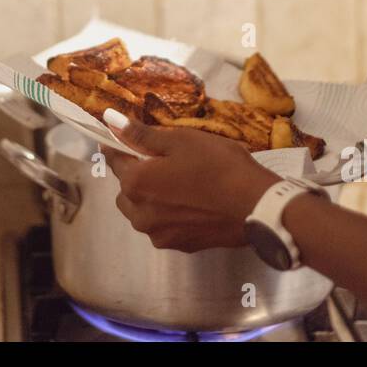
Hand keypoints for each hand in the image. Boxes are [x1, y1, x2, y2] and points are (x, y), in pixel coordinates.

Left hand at [102, 111, 278, 252]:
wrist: (256, 206)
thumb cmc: (218, 166)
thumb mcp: (181, 140)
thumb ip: (142, 134)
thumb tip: (110, 120)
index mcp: (136, 184)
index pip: (115, 161)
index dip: (120, 148)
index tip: (124, 140)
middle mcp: (139, 215)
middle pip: (127, 191)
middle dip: (137, 177)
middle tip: (163, 163)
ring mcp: (159, 235)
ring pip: (142, 213)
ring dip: (151, 199)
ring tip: (178, 185)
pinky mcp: (180, 246)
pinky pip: (163, 227)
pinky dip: (169, 216)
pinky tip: (191, 205)